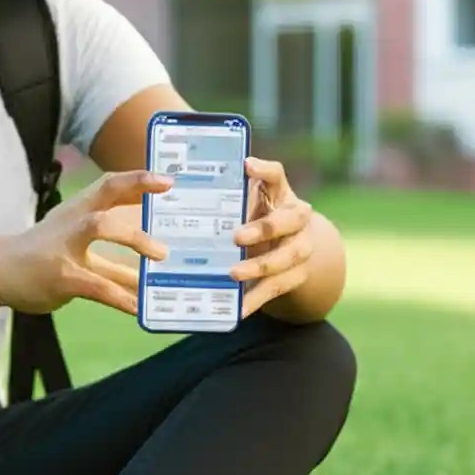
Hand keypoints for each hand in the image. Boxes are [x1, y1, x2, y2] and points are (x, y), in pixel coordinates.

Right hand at [0, 171, 172, 315]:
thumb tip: (149, 280)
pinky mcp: (62, 276)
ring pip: (100, 227)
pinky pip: (97, 285)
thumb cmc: (41, 257)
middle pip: (105, 194)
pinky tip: (138, 308)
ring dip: (134, 238)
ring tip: (160, 256)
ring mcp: (65, 247)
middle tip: (169, 193)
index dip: (138, 180)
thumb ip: (113, 262)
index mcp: (77, 211)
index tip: (167, 181)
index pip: (109, 185)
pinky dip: (121, 297)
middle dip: (136, 190)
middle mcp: (72, 221)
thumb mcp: (77, 253)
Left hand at [230, 157, 315, 316]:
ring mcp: (301, 248)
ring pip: (287, 258)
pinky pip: (277, 289)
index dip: (264, 170)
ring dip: (260, 266)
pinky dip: (255, 299)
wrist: (286, 249)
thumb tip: (173, 186)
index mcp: (280, 194)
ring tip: (232, 274)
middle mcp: (297, 219)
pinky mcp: (296, 276)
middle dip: (264, 229)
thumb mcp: (243, 204)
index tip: (246, 166)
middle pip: (289, 220)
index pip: (277, 176)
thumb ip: (224, 196)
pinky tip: (237, 308)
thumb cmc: (252, 218)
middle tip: (236, 237)